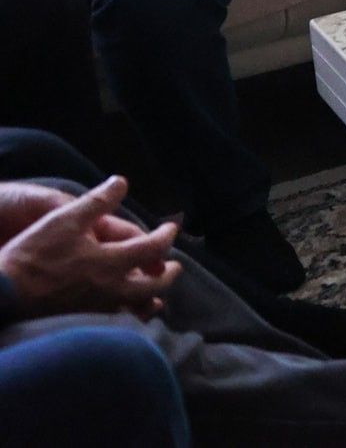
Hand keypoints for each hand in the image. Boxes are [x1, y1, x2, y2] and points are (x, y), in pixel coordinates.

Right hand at [0, 177, 179, 319]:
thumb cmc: (34, 254)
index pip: (152, 248)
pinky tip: (127, 310)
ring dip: (151, 297)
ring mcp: (97, 307)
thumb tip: (121, 182)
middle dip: (167, 275)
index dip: (166, 236)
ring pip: (135, 306)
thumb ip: (97, 201)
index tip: (171, 228)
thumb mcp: (65, 219)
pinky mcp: (82, 318)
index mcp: (110, 261)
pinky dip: (129, 312)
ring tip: (158, 294)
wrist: (4, 294)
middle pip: (152, 286)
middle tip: (175, 267)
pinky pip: (116, 317)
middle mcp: (110, 288)